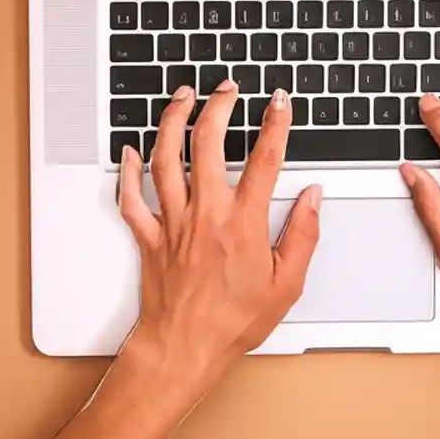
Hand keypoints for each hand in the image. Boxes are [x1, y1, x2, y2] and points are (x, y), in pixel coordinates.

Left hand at [117, 80, 320, 384]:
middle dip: (218, 106)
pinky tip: (130, 150)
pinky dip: (127, 169)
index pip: (264, 160)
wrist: (183, 349)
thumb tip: (312, 198)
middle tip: (227, 89)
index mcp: (243, 223)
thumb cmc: (233, 323)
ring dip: (173, 120)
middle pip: (208, 143)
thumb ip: (303, 235)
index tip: (280, 102)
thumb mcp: (287, 284)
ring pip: (165, 158)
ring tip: (183, 98)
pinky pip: (130, 196)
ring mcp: (173, 222)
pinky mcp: (149, 236)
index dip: (276, 124)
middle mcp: (205, 214)